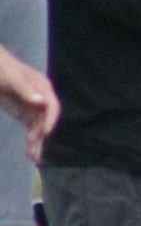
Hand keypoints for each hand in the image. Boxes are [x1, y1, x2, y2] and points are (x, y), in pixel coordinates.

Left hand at [0, 47, 57, 162]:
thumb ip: (25, 89)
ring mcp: (34, 108)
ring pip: (39, 127)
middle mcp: (42, 99)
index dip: (50, 119)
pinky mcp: (25, 114)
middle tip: (36, 151)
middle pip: (46, 120)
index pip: (51, 105)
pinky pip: (31, 129)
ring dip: (37, 142)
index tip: (45, 132)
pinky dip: (31, 140)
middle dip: (41, 136)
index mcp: (43, 88)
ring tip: (33, 158)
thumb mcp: (12, 77)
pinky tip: (30, 152)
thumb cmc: (2, 68)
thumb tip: (40, 101)